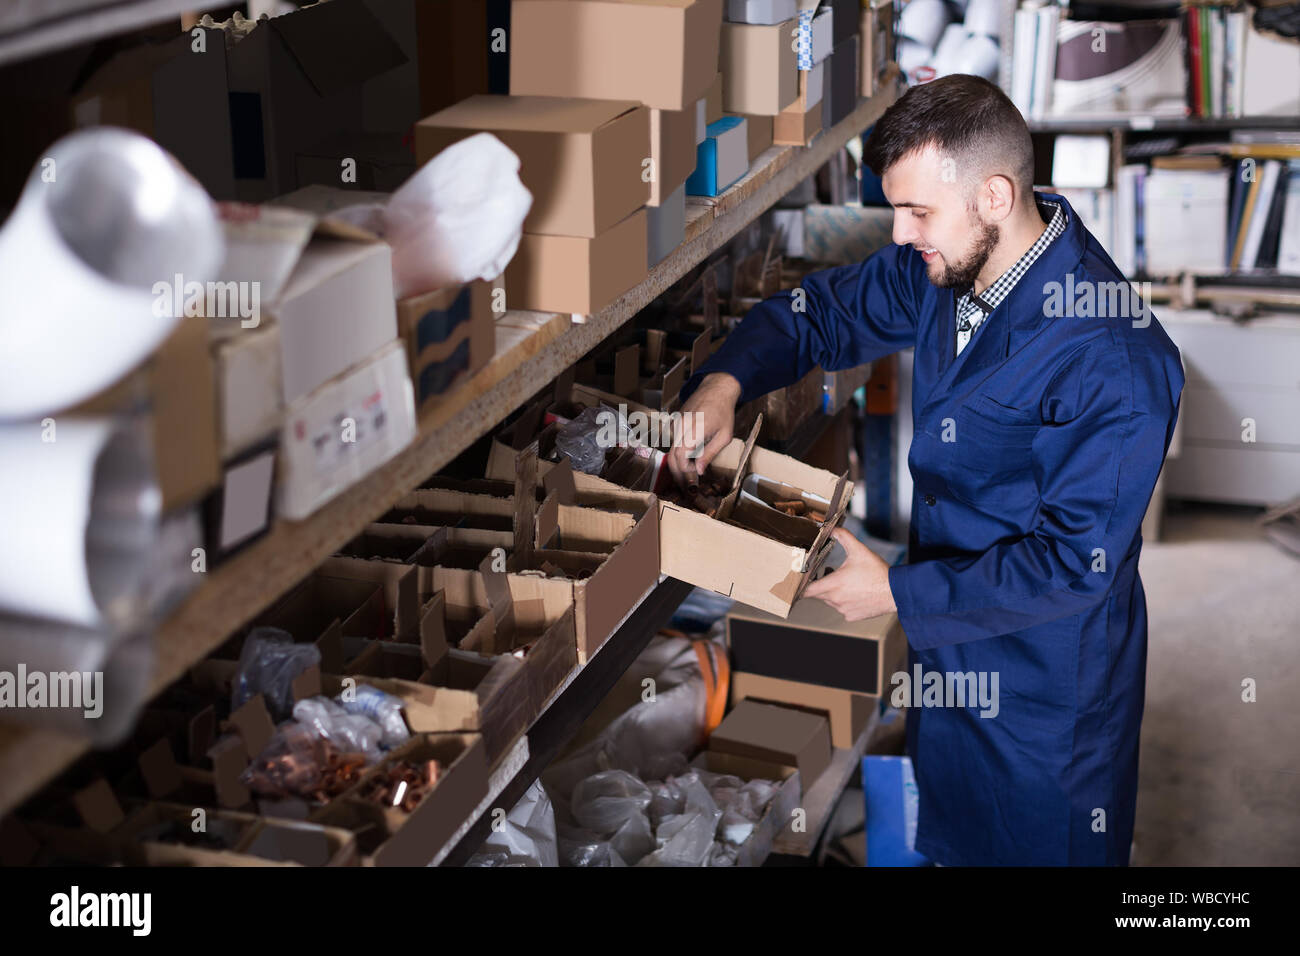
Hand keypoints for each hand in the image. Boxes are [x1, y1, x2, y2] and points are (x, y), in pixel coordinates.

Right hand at [667, 372, 740, 486]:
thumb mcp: (724, 436)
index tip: (692, 482)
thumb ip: (710, 453)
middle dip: (678, 474)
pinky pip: (673, 443)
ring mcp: (676, 424)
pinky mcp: (675, 423)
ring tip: (687, 479)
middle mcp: (681, 426)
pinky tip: (687, 464)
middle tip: (686, 487)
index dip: (684, 472)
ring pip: (671, 451)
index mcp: (695, 430)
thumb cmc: (723, 412)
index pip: (681, 456)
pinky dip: (678, 455)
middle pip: (672, 456)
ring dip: (677, 467)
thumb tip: (699, 471)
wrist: (715, 390)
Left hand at [802, 528, 897, 621]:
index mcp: (833, 585)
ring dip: (832, 592)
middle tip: (824, 573)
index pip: (806, 590)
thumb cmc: (877, 572)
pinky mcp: (852, 616)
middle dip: (819, 584)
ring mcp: (843, 610)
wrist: (896, 592)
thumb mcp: (859, 550)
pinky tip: (854, 592)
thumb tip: (832, 529)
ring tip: (843, 581)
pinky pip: (842, 608)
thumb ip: (844, 537)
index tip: (798, 581)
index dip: (800, 585)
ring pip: (830, 601)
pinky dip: (844, 601)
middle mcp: (835, 600)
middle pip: (817, 594)